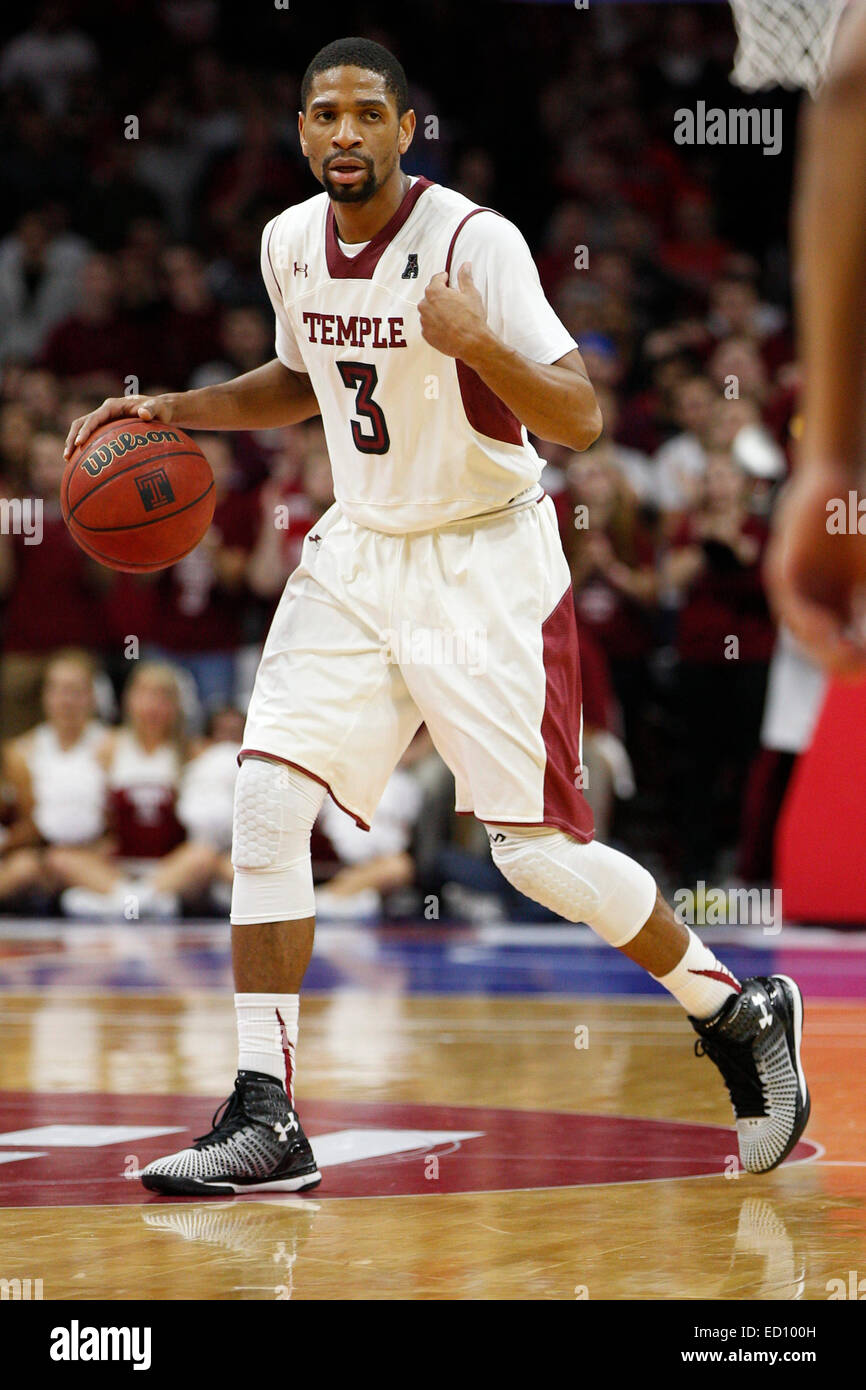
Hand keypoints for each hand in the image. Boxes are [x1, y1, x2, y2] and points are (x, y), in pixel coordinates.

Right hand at [64, 394, 174, 459]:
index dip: (85, 430)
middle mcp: (104, 412)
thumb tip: (144, 414)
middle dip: (72, 438)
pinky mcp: (106, 428)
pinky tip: (83, 464)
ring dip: (73, 443)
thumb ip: (151, 410)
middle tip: (67, 456)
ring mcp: (104, 420)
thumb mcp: (158, 409)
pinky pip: (92, 437)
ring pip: (82, 430)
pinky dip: (85, 448)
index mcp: (112, 406)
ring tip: (68, 461)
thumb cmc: (159, 409)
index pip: (94, 418)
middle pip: (81, 423)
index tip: (79, 443)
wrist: (159, 410)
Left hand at [418, 262, 489, 360]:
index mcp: (434, 292)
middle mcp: (425, 305)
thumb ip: (465, 277)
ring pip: (429, 311)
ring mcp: (425, 321)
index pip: (436, 279)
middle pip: (431, 295)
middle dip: (441, 296)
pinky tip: (448, 326)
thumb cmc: (471, 319)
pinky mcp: (426, 335)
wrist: (471, 343)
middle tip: (454, 301)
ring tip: (452, 316)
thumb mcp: (471, 293)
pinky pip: (429, 325)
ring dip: (437, 310)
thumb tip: (465, 266)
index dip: (443, 278)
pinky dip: (436, 324)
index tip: (447, 279)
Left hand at [765, 462, 865, 675]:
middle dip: (839, 661)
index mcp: (834, 604)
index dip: (856, 660)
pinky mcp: (781, 571)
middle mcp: (810, 601)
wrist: (836, 480)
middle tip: (860, 669)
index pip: (841, 645)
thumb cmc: (858, 521)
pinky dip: (808, 621)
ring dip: (823, 649)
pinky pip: (790, 604)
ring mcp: (794, 589)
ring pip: (800, 631)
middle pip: (818, 646)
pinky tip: (828, 631)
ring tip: (848, 657)